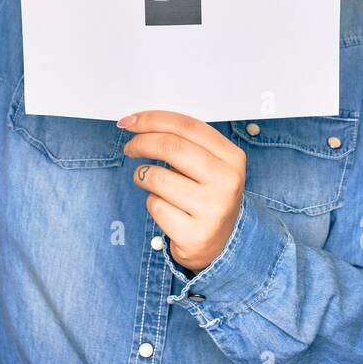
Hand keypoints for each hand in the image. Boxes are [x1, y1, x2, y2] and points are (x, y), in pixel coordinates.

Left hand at [119, 110, 246, 272]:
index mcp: (232, 158)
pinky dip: (152, 203)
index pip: (188, 127)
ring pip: (158, 178)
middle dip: (142, 142)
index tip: (131, 121)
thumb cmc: (206, 195)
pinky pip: (156, 206)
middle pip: (171, 147)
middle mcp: (227, 182)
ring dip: (142, 175)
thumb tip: (139, 122)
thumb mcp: (209, 166)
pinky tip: (164, 208)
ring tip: (146, 180)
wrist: (223, 244)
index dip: (154, 120)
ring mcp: (213, 210)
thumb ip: (184, 143)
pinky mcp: (195, 235)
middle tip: (130, 147)